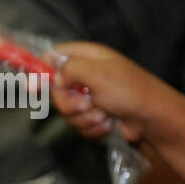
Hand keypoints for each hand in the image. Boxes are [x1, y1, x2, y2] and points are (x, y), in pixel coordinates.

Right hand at [52, 41, 169, 141]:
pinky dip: (93, 127)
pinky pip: (80, 125)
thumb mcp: (96, 72)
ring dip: (84, 117)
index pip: (55, 56)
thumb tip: (56, 79)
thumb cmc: (129, 90)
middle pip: (57, 90)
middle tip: (86, 103)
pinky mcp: (95, 117)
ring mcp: (91, 97)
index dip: (41, 69)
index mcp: (88, 57)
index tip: (32, 85)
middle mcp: (87, 75)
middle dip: (69, 103)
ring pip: (68, 112)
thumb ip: (70, 69)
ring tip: (104, 114)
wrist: (153, 119)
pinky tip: (108, 123)